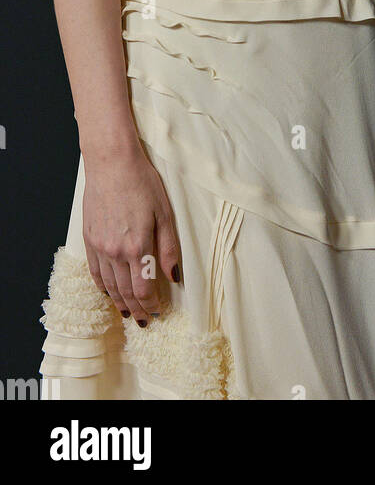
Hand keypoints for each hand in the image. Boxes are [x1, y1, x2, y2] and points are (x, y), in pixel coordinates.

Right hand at [82, 146, 181, 324]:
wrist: (111, 164)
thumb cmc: (142, 183)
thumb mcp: (165, 213)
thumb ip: (169, 248)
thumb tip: (175, 277)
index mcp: (138, 247)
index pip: (144, 290)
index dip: (151, 305)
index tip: (158, 312)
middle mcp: (116, 252)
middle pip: (126, 293)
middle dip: (136, 310)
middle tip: (144, 321)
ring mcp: (99, 247)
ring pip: (109, 286)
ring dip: (119, 302)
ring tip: (128, 312)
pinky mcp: (89, 239)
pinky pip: (95, 272)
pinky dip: (102, 287)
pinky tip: (108, 293)